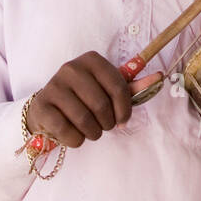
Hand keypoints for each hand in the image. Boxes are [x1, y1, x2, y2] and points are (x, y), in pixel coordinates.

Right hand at [26, 51, 158, 147]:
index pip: (119, 87)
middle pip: (101, 105)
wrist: (48, 108)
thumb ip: (132, 86)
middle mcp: (71, 68)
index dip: (124, 110)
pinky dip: (75, 140)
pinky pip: (66, 130)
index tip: (122, 120)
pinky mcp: (41, 105)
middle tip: (104, 127)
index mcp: (92, 60)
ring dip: (93, 133)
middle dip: (107, 123)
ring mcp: (53, 85)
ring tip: (91, 131)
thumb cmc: (84, 98)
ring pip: (84, 120)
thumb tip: (159, 76)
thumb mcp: (108, 89)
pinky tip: (75, 135)